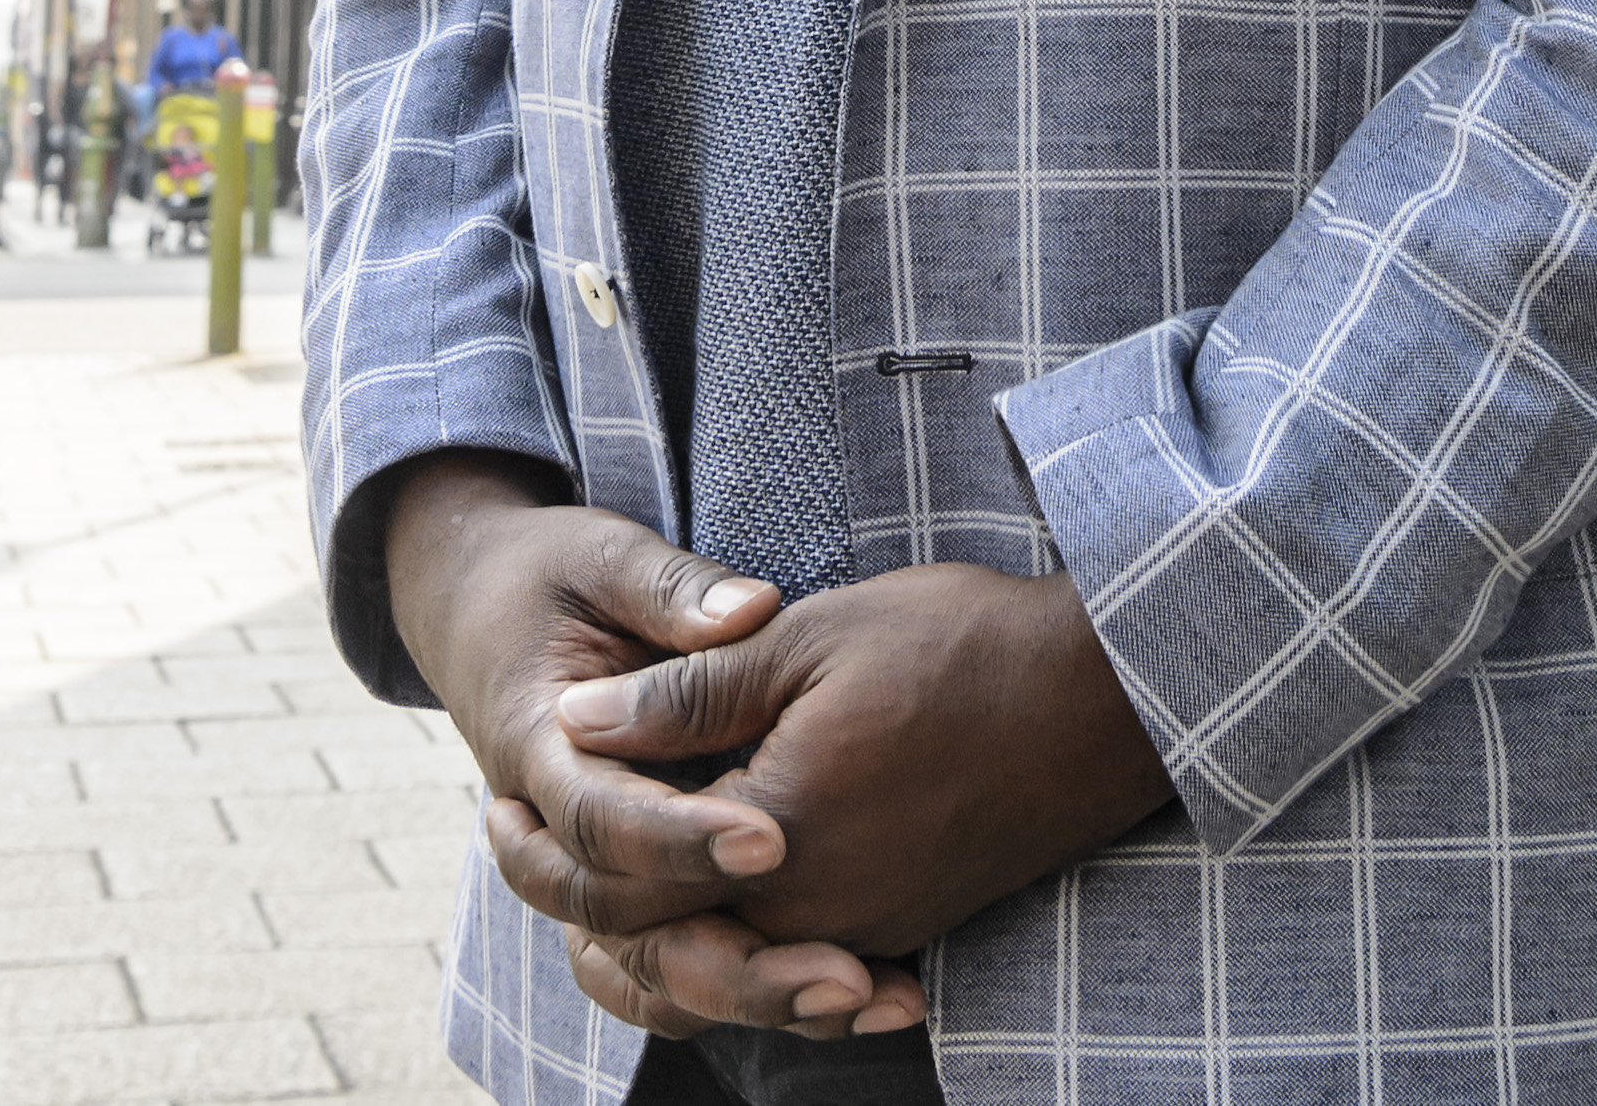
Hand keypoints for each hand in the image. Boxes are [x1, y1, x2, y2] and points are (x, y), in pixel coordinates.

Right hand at [383, 456, 889, 1028]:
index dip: (680, 838)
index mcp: (534, 745)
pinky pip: (665, 961)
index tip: (773, 839)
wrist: (479, 607)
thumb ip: (671, 589)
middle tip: (838, 971)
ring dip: (743, 991)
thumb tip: (754, 612)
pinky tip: (834, 995)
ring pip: (642, 968)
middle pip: (619, 925)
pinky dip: (736, 984)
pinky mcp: (622, 881)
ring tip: (852, 994)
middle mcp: (547, 828)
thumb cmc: (549, 574)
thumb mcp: (602, 555)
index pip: (598, 818)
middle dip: (727, 955)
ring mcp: (579, 867)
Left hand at [502, 560, 1172, 1037]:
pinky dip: (724, 938)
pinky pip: (788, 959)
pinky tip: (692, 890)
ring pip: (721, 959)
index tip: (498, 802)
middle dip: (579, 901)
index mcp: (777, 837)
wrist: (1099, 699)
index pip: (626, 881)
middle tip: (511, 839)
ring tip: (581, 869)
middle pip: (662, 944)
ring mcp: (866, 926)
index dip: (551, 850)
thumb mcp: (807, 638)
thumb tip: (578, 723)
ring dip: (646, 925)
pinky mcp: (904, 923)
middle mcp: (816, 910)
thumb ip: (687, 692)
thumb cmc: (955, 647)